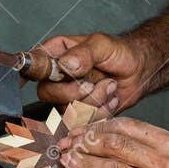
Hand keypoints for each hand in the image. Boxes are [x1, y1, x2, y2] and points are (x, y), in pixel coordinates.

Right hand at [32, 31, 151, 116]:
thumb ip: (84, 53)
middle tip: (93, 83)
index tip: (36, 78)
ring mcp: (67, 97)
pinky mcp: (80, 113)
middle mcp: (56, 77)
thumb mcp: (103, 45)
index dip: (30, 73)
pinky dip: (101, 113)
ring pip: (67, 111)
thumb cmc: (120, 53)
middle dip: (75, 93)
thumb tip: (66, 65)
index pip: (32, 64)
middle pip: (47, 94)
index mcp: (56, 54)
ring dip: (94, 101)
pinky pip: (83, 122)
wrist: (138, 71)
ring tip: (110, 86)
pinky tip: (111, 98)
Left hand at [60, 118, 168, 167]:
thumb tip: (98, 137)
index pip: (124, 127)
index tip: (79, 133)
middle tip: (67, 146)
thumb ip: (139, 144)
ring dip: (83, 164)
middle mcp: (162, 163)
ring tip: (66, 163)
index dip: (96, 128)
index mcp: (166, 143)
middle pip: (115, 145)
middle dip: (85, 143)